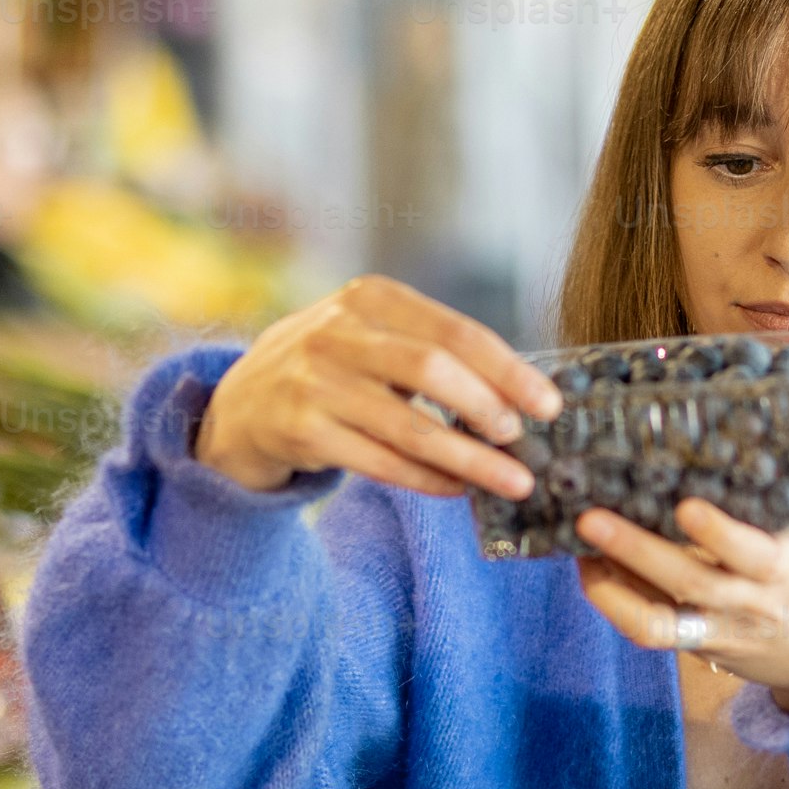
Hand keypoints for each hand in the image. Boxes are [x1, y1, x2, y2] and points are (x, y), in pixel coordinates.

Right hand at [192, 275, 556, 500]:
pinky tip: (457, 489)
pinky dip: (426, 478)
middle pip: (432, 370)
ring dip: (468, 458)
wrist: (239, 405)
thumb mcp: (371, 340)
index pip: (452, 331)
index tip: (549, 404)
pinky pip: (379, 461)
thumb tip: (518, 394)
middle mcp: (337, 332)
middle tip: (523, 441)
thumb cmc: (329, 372)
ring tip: (510, 481)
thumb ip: (431, 353)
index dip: (507, 369)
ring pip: (408, 426)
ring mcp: (313, 381)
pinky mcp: (299, 430)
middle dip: (487, 408)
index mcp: (369, 298)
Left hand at [577, 502, 788, 713]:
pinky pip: (653, 630)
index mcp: (787, 566)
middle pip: (690, 581)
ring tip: (579, 544)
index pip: (755, 553)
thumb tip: (723, 449)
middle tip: (591, 517)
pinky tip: (591, 569)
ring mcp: (722, 630)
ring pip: (658, 618)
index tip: (686, 506)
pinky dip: (617, 601)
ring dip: (612, 582)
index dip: (719, 534)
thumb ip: (772, 511)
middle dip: (637, 549)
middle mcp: (751, 601)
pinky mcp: (702, 649)